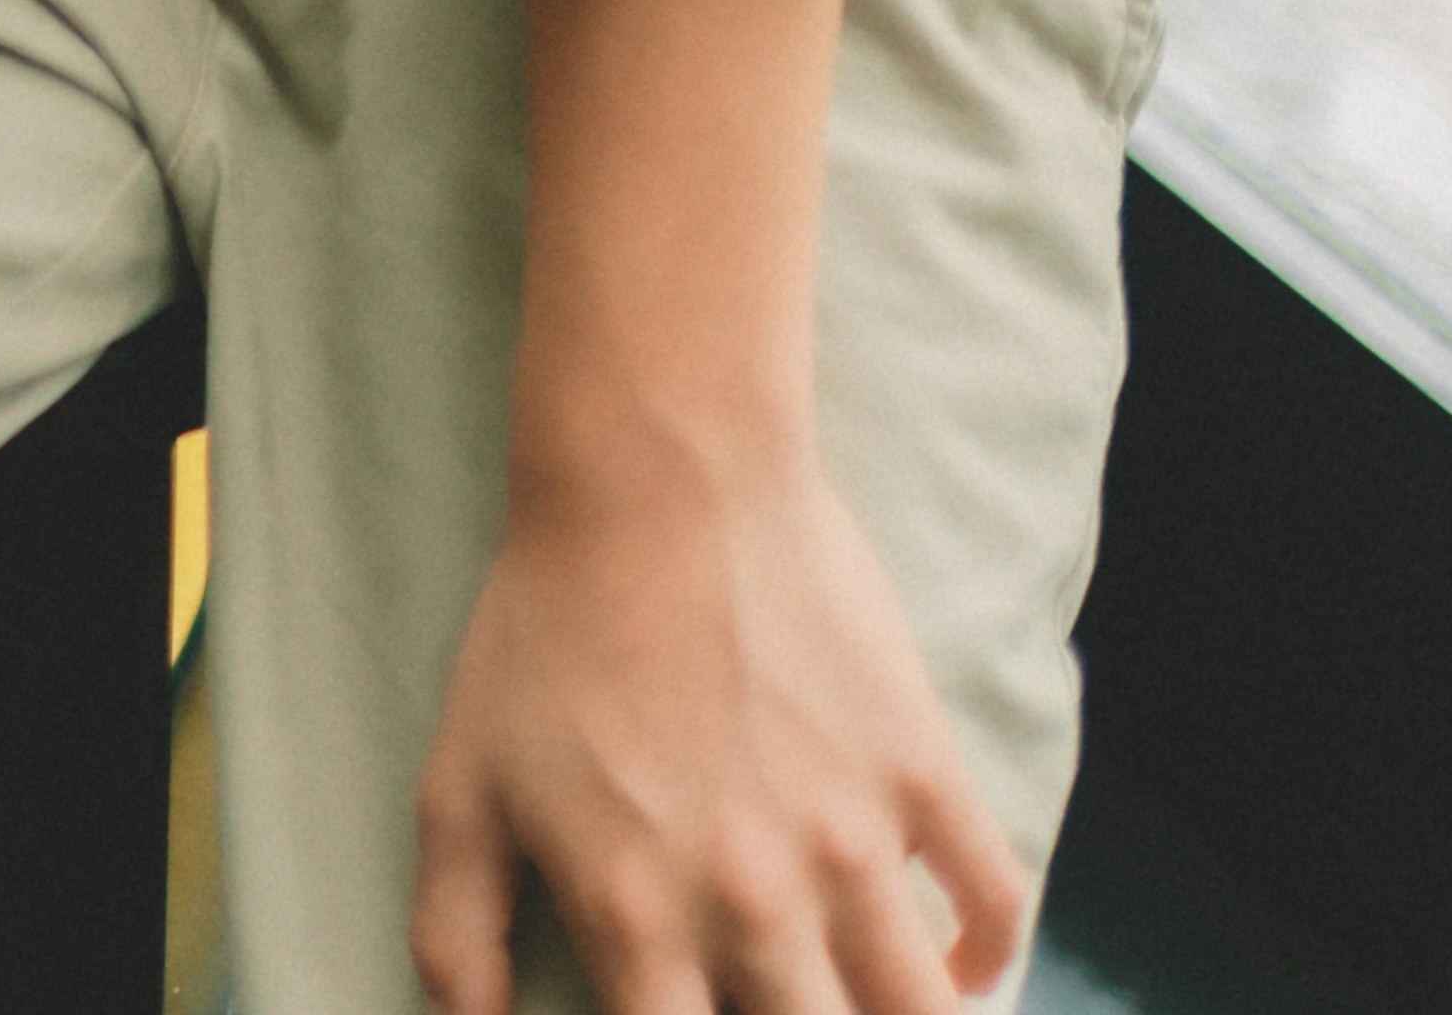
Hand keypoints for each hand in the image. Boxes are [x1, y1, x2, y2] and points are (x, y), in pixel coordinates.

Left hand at [412, 436, 1024, 1014]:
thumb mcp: (460, 783)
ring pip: (921, 1014)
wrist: (657, 488)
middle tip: (787, 1003)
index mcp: (637, 916)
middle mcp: (752, 901)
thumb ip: (456, 930)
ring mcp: (852, 842)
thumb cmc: (543, 630)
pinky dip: (984, 955)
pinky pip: (994, 904)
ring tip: (866, 1002)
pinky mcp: (922, 774)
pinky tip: (947, 965)